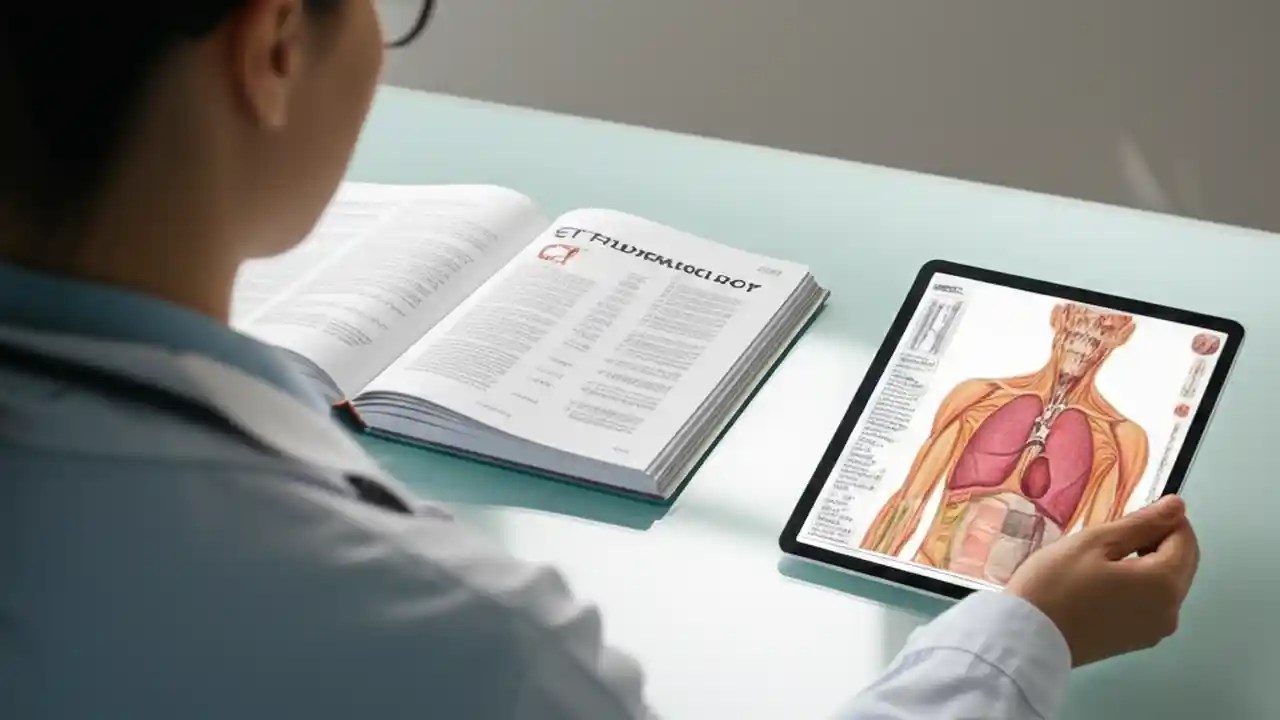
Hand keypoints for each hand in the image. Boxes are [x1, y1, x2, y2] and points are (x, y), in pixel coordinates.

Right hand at [1005, 495, 1199, 666]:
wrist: (1027, 638)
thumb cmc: (1056, 583)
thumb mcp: (1096, 542)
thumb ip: (1141, 523)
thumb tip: (1178, 506)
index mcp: (1165, 583)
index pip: (1185, 539)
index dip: (1162, 519)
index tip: (1126, 517)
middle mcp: (1171, 611)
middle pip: (1181, 563)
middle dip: (1157, 542)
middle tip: (1111, 537)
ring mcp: (1155, 631)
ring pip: (1166, 584)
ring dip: (1146, 564)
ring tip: (1102, 561)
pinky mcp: (1137, 641)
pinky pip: (1151, 604)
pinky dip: (1137, 587)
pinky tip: (1102, 585)